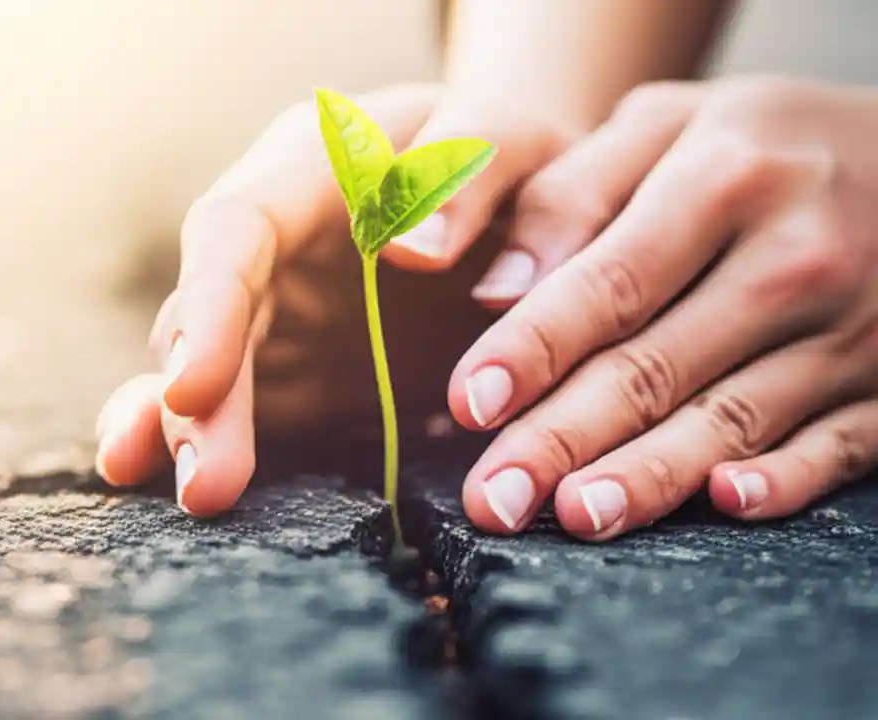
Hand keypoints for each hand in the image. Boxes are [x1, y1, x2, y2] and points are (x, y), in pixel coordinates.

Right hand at [94, 84, 580, 514]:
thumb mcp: (514, 137)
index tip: (194, 389)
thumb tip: (413, 250)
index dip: (209, 309)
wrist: (506, 185)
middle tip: (208, 488)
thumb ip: (471, 172)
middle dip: (201, 404)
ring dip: (193, 436)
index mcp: (314, 167)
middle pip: (211, 316)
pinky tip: (160, 484)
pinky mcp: (295, 364)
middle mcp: (273, 240)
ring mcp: (276, 305)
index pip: (237, 228)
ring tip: (194, 499)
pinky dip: (205, 443)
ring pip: (211, 369)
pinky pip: (241, 407)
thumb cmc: (509, 152)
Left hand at [452, 78, 877, 539]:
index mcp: (724, 181)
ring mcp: (854, 327)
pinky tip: (723, 502)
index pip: (609, 284)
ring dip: (649, 475)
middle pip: (656, 367)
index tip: (470, 403)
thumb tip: (494, 293)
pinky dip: (784, 478)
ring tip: (575, 517)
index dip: (533, 350)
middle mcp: (794, 257)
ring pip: (731, 418)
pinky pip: (837, 445)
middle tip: (493, 498)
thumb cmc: (754, 144)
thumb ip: (572, 194)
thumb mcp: (664, 125)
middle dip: (563, 439)